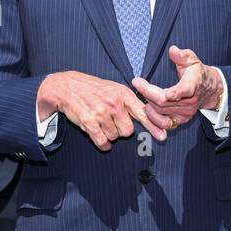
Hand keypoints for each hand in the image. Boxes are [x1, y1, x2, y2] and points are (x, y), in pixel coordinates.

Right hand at [38, 71, 167, 151]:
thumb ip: (131, 103)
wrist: (68, 87)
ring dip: (109, 134)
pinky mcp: (88, 121)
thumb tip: (148, 117)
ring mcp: (101, 113)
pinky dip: (103, 143)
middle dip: (121, 130)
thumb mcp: (115, 89)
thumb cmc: (95, 89)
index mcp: (124, 94)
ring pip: (114, 136)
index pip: (143, 112)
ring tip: (101, 122)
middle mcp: (114, 103)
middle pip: (128, 131)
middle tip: (112, 122)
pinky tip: (101, 139)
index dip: (154, 125)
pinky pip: (101, 141)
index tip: (163, 136)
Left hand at [132, 46, 224, 131]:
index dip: (176, 93)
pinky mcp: (181, 120)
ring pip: (161, 111)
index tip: (166, 93)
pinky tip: (147, 108)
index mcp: (193, 85)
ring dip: (148, 102)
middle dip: (147, 92)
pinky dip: (153, 118)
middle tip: (137, 82)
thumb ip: (183, 55)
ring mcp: (185, 113)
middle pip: (164, 102)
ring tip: (141, 92)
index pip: (185, 90)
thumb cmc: (197, 73)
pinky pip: (164, 124)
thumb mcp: (192, 60)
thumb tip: (173, 50)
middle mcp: (189, 102)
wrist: (209, 90)